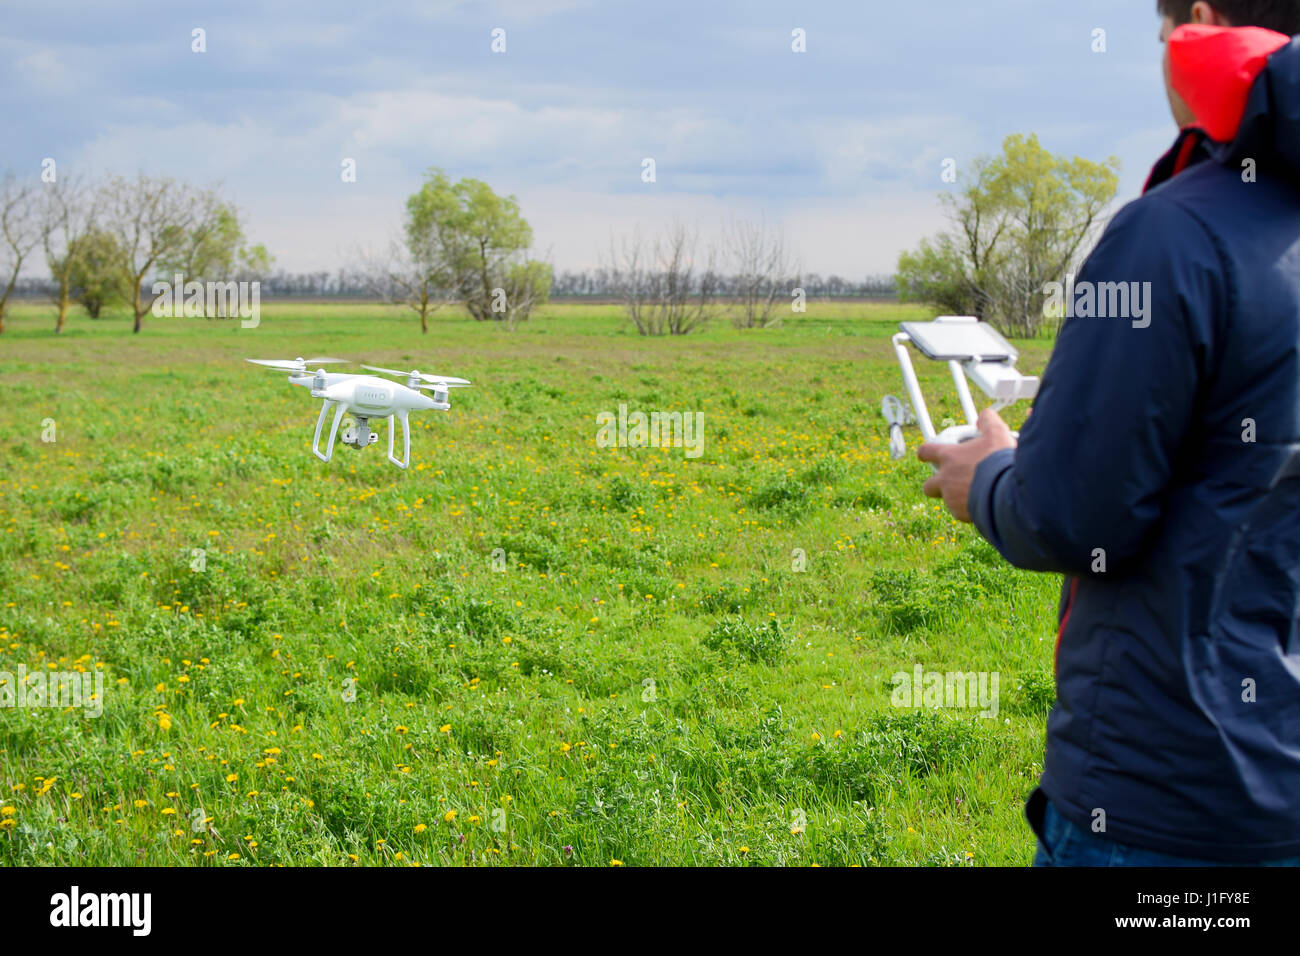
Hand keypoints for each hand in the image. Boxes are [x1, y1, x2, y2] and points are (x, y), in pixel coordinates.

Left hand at [918, 407, 1016, 521]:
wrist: (1004, 491)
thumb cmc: (998, 461)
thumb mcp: (997, 434)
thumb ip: (989, 422)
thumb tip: (985, 416)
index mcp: (950, 457)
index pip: (926, 452)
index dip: (925, 453)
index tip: (925, 455)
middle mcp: (945, 479)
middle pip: (928, 485)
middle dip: (935, 484)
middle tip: (951, 482)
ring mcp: (950, 498)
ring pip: (947, 500)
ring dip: (957, 497)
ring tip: (978, 492)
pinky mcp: (960, 513)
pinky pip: (961, 512)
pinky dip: (969, 509)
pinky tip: (984, 504)